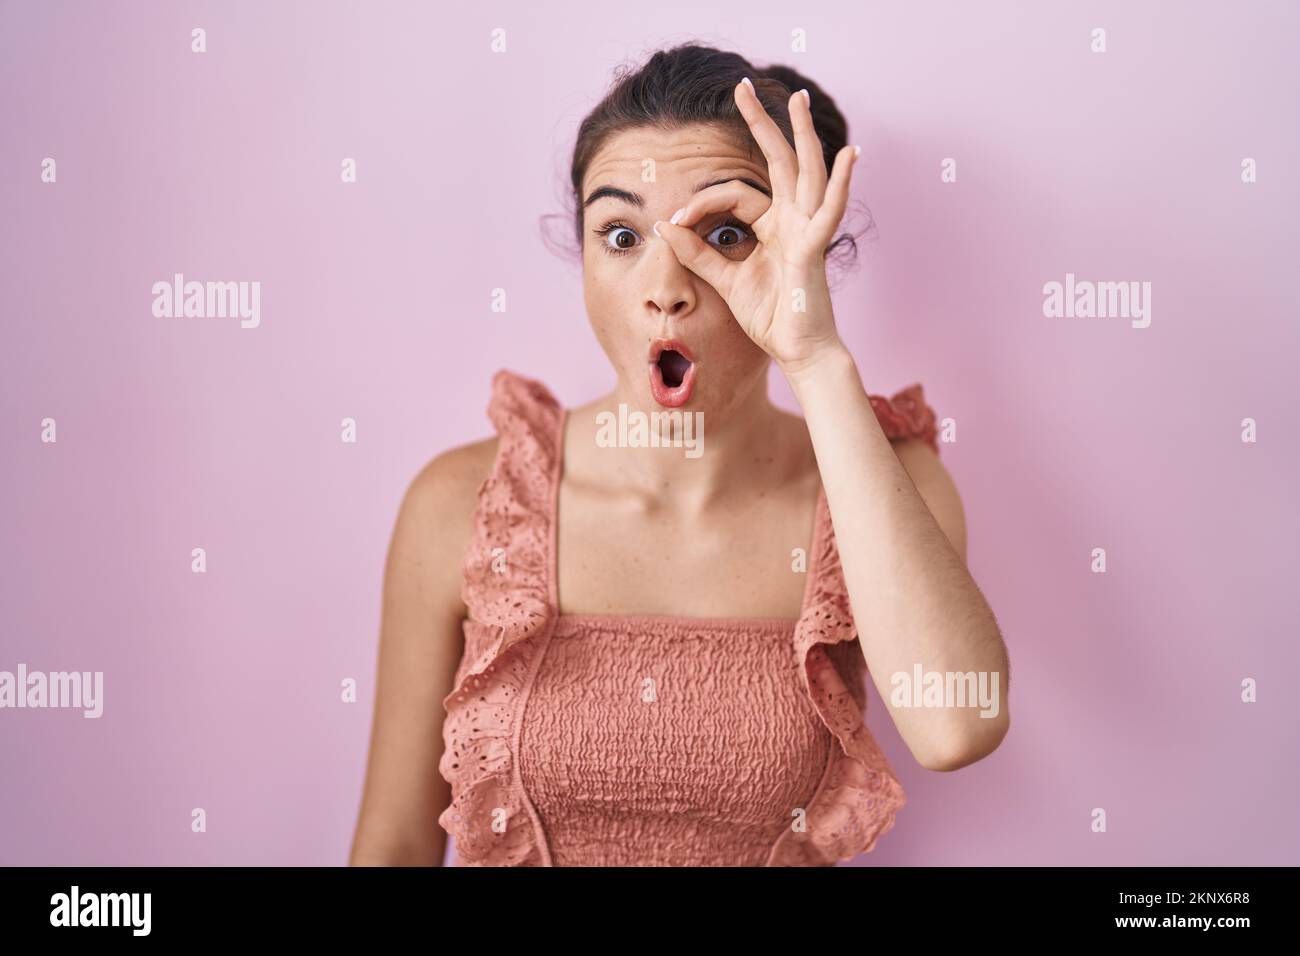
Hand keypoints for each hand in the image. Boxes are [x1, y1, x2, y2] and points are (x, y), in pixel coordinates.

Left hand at [654, 77, 859, 374]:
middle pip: (778, 161)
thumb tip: (665, 228)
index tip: (672, 221)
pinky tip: (848, 155)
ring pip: (806, 172)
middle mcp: (793, 220)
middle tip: (743, 87)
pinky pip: (829, 211)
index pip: (734, 195)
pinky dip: (842, 182)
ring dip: (803, 134)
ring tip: (799, 100)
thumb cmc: (770, 319)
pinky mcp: (815, 249)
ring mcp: (808, 230)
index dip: (700, 203)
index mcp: (773, 226)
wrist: (798, 352)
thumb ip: (697, 254)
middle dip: (761, 123)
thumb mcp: (725, 281)